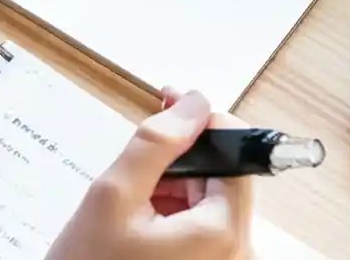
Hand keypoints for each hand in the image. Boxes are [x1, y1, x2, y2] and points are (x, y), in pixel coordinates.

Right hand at [46, 89, 252, 259]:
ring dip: (173, 188)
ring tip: (129, 203)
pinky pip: (202, 229)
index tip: (171, 104)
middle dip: (180, 161)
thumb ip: (155, 144)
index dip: (204, 125)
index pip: (236, 156)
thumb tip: (193, 103)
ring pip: (209, 203)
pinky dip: (172, 214)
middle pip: (222, 180)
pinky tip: (138, 223)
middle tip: (134, 162)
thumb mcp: (113, 196)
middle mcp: (237, 254)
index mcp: (222, 234)